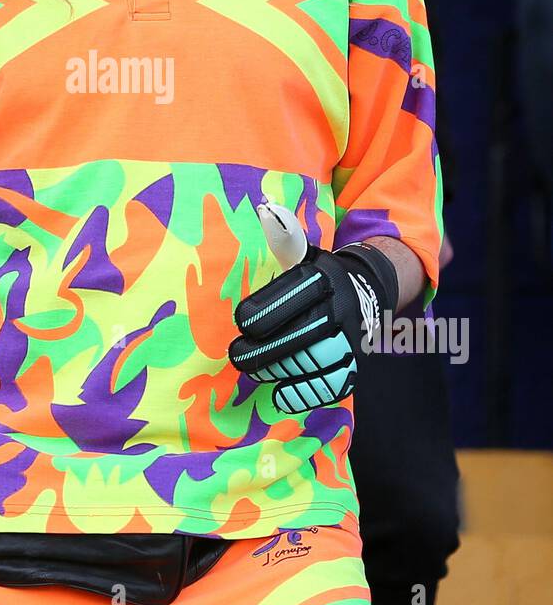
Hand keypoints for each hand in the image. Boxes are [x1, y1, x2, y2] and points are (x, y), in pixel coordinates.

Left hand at [228, 241, 398, 413]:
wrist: (369, 293)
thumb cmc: (320, 276)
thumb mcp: (304, 254)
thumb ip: (283, 238)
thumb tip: (265, 210)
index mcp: (327, 277)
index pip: (294, 294)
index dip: (263, 310)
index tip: (241, 322)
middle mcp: (344, 307)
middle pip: (302, 333)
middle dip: (263, 349)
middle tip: (237, 354)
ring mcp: (354, 339)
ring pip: (315, 361)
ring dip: (278, 369)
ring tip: (254, 369)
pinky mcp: (357, 365)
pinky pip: (332, 385)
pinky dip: (304, 393)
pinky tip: (279, 393)